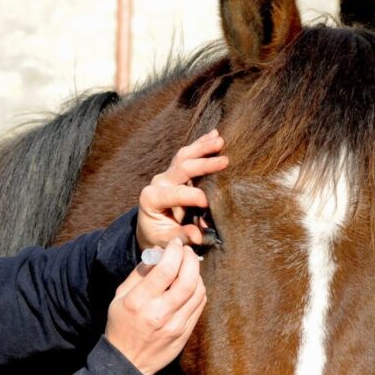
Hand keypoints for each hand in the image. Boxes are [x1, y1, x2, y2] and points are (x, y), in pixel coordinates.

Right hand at [104, 239, 206, 374]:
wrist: (128, 362)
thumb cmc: (120, 326)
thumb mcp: (119, 297)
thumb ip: (139, 274)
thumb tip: (158, 254)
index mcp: (139, 302)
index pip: (166, 270)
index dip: (175, 251)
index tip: (175, 244)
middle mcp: (159, 314)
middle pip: (188, 279)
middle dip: (190, 259)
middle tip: (186, 251)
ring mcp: (175, 326)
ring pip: (198, 292)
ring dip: (196, 274)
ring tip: (188, 267)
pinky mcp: (184, 334)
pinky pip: (199, 306)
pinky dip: (198, 290)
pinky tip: (191, 285)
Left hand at [136, 129, 227, 251]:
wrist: (150, 228)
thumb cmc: (159, 236)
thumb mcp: (167, 240)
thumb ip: (182, 236)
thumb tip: (198, 234)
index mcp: (152, 199)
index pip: (176, 193)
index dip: (193, 196)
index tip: (208, 202)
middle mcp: (158, 182)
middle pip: (181, 167)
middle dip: (203, 164)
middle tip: (225, 161)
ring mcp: (166, 175)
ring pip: (184, 156)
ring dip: (202, 147)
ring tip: (220, 139)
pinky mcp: (174, 172)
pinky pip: (186, 154)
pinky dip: (200, 144)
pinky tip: (214, 134)